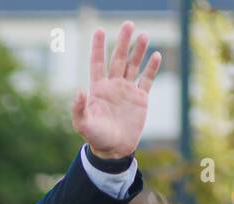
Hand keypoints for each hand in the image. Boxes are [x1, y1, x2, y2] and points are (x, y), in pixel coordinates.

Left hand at [72, 20, 161, 159]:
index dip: (98, 47)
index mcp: (97, 89)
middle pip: (118, 59)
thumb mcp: (83, 124)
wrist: (113, 150)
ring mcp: (127, 91)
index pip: (98, 63)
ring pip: (133, 65)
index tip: (100, 30)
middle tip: (129, 24)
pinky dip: (151, 67)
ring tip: (144, 35)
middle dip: (123, 42)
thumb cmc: (95, 138)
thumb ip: (79, 108)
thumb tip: (78, 91)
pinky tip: (155, 55)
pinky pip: (147, 79)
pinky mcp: (140, 99)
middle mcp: (112, 86)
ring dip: (138, 51)